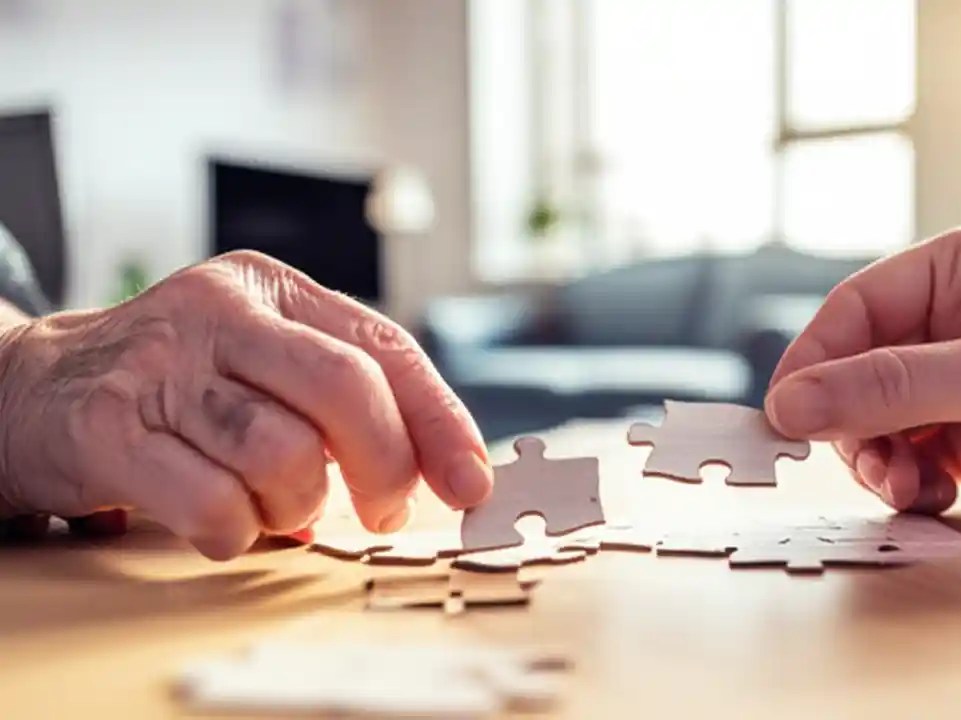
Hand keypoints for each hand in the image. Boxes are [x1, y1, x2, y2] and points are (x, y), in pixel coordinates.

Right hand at [0, 251, 491, 558]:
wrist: (31, 389)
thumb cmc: (175, 385)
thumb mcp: (260, 359)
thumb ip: (341, 396)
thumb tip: (440, 470)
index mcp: (271, 288)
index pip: (385, 348)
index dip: (441, 422)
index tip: (472, 482)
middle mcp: (218, 312)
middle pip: (345, 389)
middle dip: (385, 466)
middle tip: (383, 511)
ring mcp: (161, 365)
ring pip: (283, 454)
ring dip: (295, 506)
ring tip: (272, 506)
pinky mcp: (110, 428)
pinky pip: (215, 505)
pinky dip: (235, 533)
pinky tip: (219, 521)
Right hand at [766, 220, 960, 524]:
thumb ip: (892, 387)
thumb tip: (789, 402)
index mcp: (960, 268)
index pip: (855, 309)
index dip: (814, 362)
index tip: (785, 416)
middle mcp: (955, 320)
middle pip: (856, 370)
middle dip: (854, 423)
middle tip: (871, 465)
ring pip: (877, 420)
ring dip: (879, 460)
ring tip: (910, 488)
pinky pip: (910, 457)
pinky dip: (909, 482)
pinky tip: (934, 496)